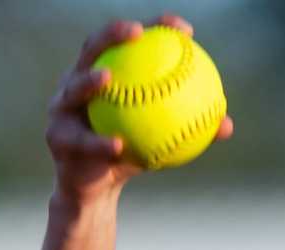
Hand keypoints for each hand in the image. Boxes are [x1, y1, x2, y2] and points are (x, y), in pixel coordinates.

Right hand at [44, 16, 234, 205]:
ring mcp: (63, 107)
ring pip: (75, 88)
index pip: (129, 42)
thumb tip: (228, 124)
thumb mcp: (162, 140)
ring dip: (90, 81)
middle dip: (111, 34)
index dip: (154, 27)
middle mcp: (79, 81)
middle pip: (93, 47)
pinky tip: (118, 145)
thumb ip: (190, 129)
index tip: (181, 28)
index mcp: (106, 72)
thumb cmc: (130, 155)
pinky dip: (99, 142)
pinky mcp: (57, 136)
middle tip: (136, 33)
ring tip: (109, 78)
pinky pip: (82, 139)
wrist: (96, 188)